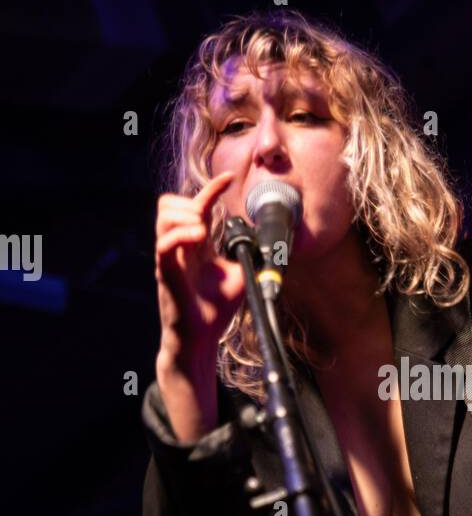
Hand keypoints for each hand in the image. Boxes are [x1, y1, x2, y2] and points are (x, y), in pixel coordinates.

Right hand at [155, 170, 244, 360]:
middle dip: (189, 200)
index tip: (228, 178)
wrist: (203, 337)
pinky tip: (199, 239)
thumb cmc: (216, 310)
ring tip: (203, 231)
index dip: (212, 188)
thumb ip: (246, 254)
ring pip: (163, 216)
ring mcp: (170, 258)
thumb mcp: (240, 274)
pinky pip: (164, 243)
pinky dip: (182, 234)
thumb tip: (264, 240)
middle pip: (168, 204)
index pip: (197, 206)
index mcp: (195, 245)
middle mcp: (180, 247)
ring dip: (186, 215)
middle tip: (207, 219)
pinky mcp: (165, 272)